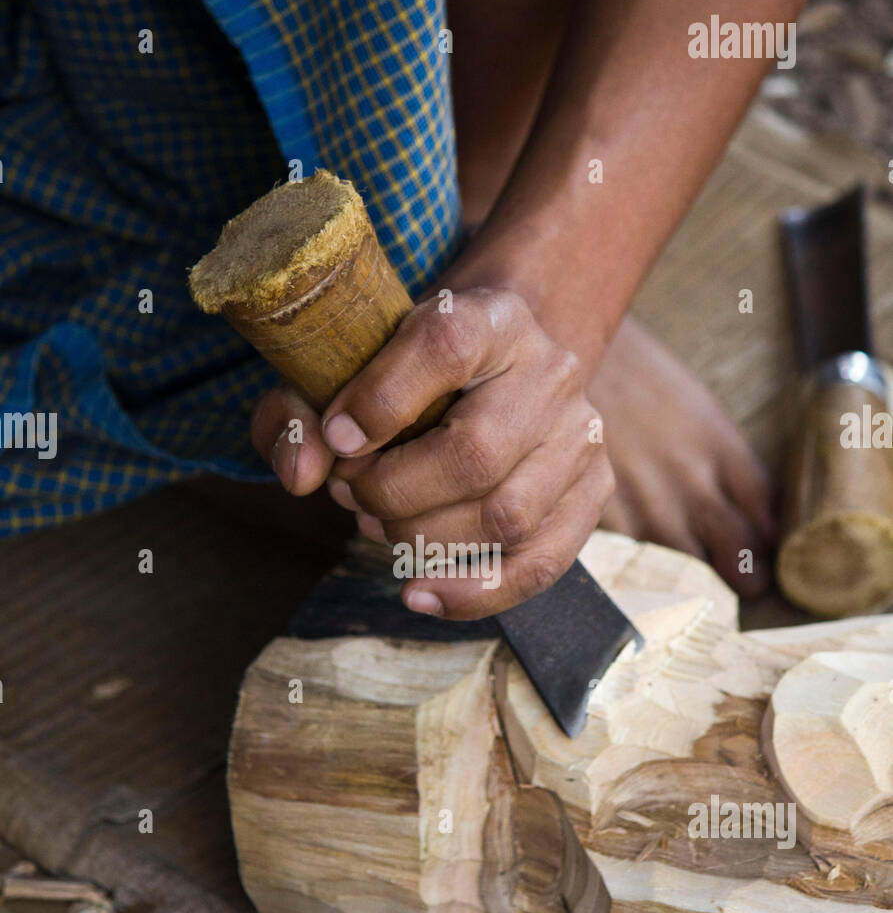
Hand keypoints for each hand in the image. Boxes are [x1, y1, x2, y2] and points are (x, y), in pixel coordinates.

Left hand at [309, 288, 611, 616]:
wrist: (496, 365)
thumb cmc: (409, 372)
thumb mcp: (347, 366)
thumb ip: (301, 408)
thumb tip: (302, 474)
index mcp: (490, 318)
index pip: (445, 347)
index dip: (381, 400)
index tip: (337, 437)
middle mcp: (549, 372)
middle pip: (475, 454)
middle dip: (393, 493)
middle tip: (351, 493)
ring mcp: (580, 435)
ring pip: (507, 516)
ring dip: (424, 540)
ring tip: (381, 526)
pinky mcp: (592, 490)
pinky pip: (541, 564)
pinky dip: (475, 593)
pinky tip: (420, 594)